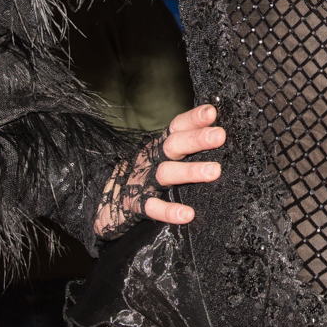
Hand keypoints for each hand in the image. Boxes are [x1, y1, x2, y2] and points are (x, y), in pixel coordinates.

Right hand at [93, 104, 224, 239]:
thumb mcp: (162, 154)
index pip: (177, 127)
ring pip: (166, 173)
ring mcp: (142, 180)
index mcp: (159, 145)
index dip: (193, 118)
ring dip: (190, 171)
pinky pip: (152, 207)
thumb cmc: (144, 173)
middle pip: (173, 145)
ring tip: (215, 171)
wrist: (107, 200)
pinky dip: (169, 211)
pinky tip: (187, 215)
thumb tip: (219, 133)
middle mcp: (151, 159)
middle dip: (196, 139)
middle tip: (219, 135)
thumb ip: (186, 145)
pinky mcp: (135, 204)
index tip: (211, 112)